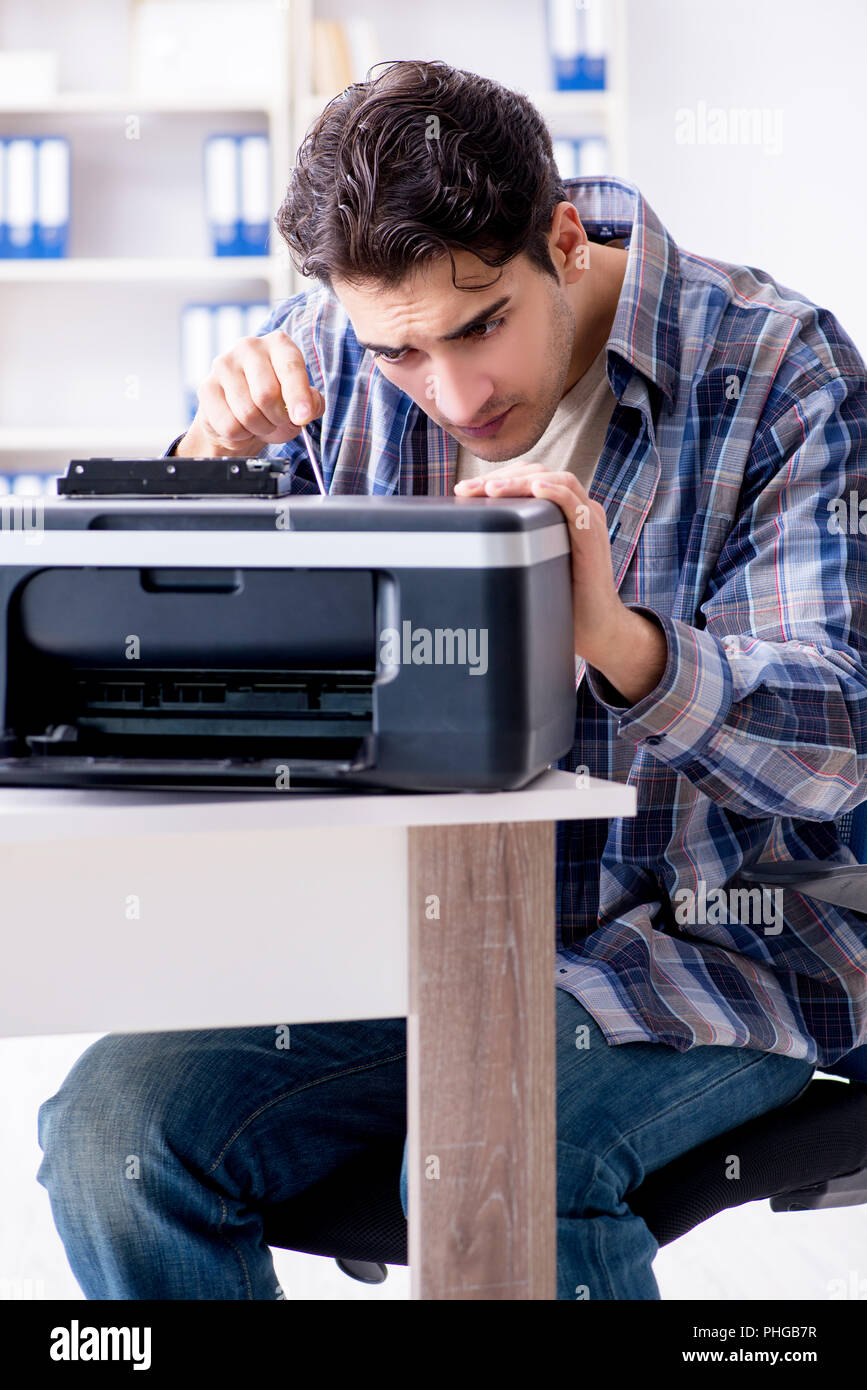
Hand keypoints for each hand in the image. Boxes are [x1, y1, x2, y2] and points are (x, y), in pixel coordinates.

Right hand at [176, 329, 324, 457]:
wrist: (238, 416)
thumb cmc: (274, 405)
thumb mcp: (300, 403)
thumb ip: (312, 404)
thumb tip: (307, 409)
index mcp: (279, 344)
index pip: (290, 368)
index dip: (298, 396)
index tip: (302, 417)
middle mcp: (249, 347)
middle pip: (266, 394)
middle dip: (278, 418)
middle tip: (279, 421)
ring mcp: (224, 365)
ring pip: (247, 413)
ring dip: (260, 428)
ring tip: (261, 422)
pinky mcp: (206, 387)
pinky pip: (229, 424)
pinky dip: (240, 434)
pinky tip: (241, 424)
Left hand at [454, 463, 667, 702]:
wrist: (595, 630)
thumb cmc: (561, 600)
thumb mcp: (530, 566)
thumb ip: (512, 548)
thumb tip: (467, 547)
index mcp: (563, 512)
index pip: (529, 478)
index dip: (497, 478)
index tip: (463, 491)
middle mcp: (578, 510)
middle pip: (538, 473)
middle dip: (500, 477)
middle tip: (468, 491)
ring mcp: (588, 521)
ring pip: (556, 481)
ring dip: (520, 482)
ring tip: (492, 490)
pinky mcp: (593, 538)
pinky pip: (575, 506)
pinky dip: (556, 492)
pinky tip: (536, 489)